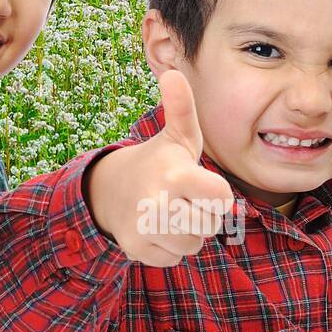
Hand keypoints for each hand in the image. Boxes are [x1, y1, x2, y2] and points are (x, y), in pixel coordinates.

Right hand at [84, 70, 233, 266]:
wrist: (109, 189)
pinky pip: (174, 259)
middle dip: (203, 215)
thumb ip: (182, 109)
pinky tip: (157, 228)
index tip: (203, 184)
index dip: (219, 194)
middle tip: (185, 198)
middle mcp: (158, 203)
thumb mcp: (175, 137)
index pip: (222, 198)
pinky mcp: (136, 249)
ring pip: (193, 245)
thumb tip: (173, 72)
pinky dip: (169, 247)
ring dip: (188, 233)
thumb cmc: (158, 163)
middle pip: (210, 225)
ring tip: (171, 213)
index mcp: (174, 174)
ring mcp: (145, 227)